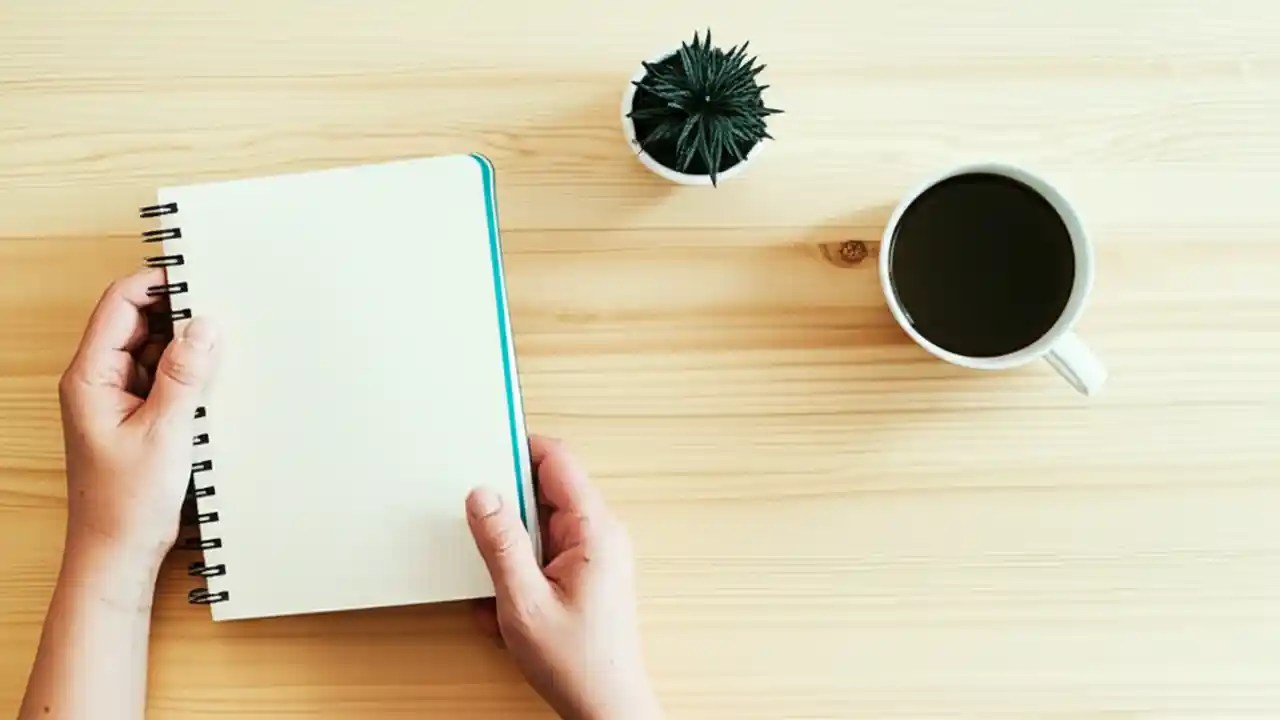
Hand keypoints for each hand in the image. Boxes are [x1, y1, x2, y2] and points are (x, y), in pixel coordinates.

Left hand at [59, 268, 218, 566]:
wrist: (117, 554)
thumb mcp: (163, 433)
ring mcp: (116, 398)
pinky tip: (213, 383)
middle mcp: (98, 380)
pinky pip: (162, 378)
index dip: (156, 284)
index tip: (198, 278)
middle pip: (137, 322)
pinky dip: (187, 375)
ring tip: (221, 353)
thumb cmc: (125, 504)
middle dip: (178, 316)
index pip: (119, 304)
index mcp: (89, 376)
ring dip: (186, 349)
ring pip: (153, 350)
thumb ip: (183, 375)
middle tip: (222, 314)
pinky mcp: (136, 415)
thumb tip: (204, 326)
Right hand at [466, 437, 659, 719]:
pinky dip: (520, 567)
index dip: (519, 447)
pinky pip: (545, 550)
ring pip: (541, 522)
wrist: (607, 708)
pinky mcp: (586, 573)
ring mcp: (595, 553)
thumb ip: (500, 544)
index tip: (484, 445)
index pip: (558, 460)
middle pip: (547, 487)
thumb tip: (481, 495)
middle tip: (477, 523)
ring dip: (511, 543)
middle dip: (507, 503)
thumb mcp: (523, 602)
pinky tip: (508, 602)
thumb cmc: (578, 664)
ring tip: (498, 580)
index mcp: (594, 530)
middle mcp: (601, 534)